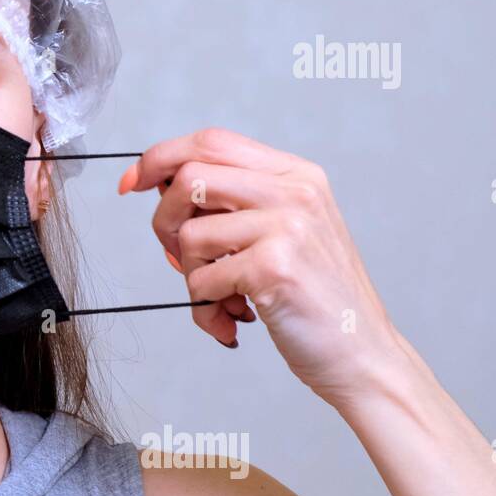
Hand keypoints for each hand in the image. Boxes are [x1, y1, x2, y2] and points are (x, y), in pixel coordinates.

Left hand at [119, 128, 407, 405]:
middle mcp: (295, 192)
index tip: (132, 184)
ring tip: (223, 295)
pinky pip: (201, 280)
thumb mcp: (287, 230)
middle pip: (189, 177)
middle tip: (180, 256)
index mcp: (295, 175)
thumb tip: (159, 185)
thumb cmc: (316, 298)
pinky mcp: (274, 267)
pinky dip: (205, 306)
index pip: (210, 141)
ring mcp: (287, 227)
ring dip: (191, 274)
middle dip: (164, 220)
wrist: (363, 354)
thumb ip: (233, 203)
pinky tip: (234, 317)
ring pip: (189, 234)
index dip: (160, 159)